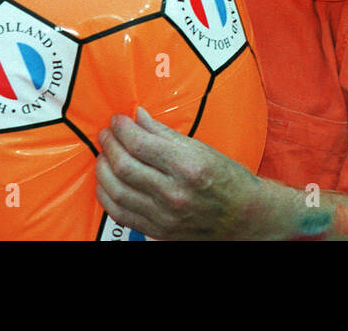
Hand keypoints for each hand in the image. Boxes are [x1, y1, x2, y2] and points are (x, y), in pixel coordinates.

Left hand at [95, 107, 262, 239]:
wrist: (243, 215)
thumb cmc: (225, 177)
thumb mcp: (199, 147)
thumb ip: (162, 132)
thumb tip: (136, 116)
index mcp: (187, 166)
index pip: (139, 144)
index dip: (122, 129)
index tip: (117, 120)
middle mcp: (174, 193)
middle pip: (124, 166)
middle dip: (109, 145)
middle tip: (106, 134)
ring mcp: (165, 216)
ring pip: (117, 191)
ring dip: (103, 170)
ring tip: (104, 156)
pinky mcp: (159, 231)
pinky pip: (121, 214)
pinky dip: (107, 196)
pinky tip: (107, 182)